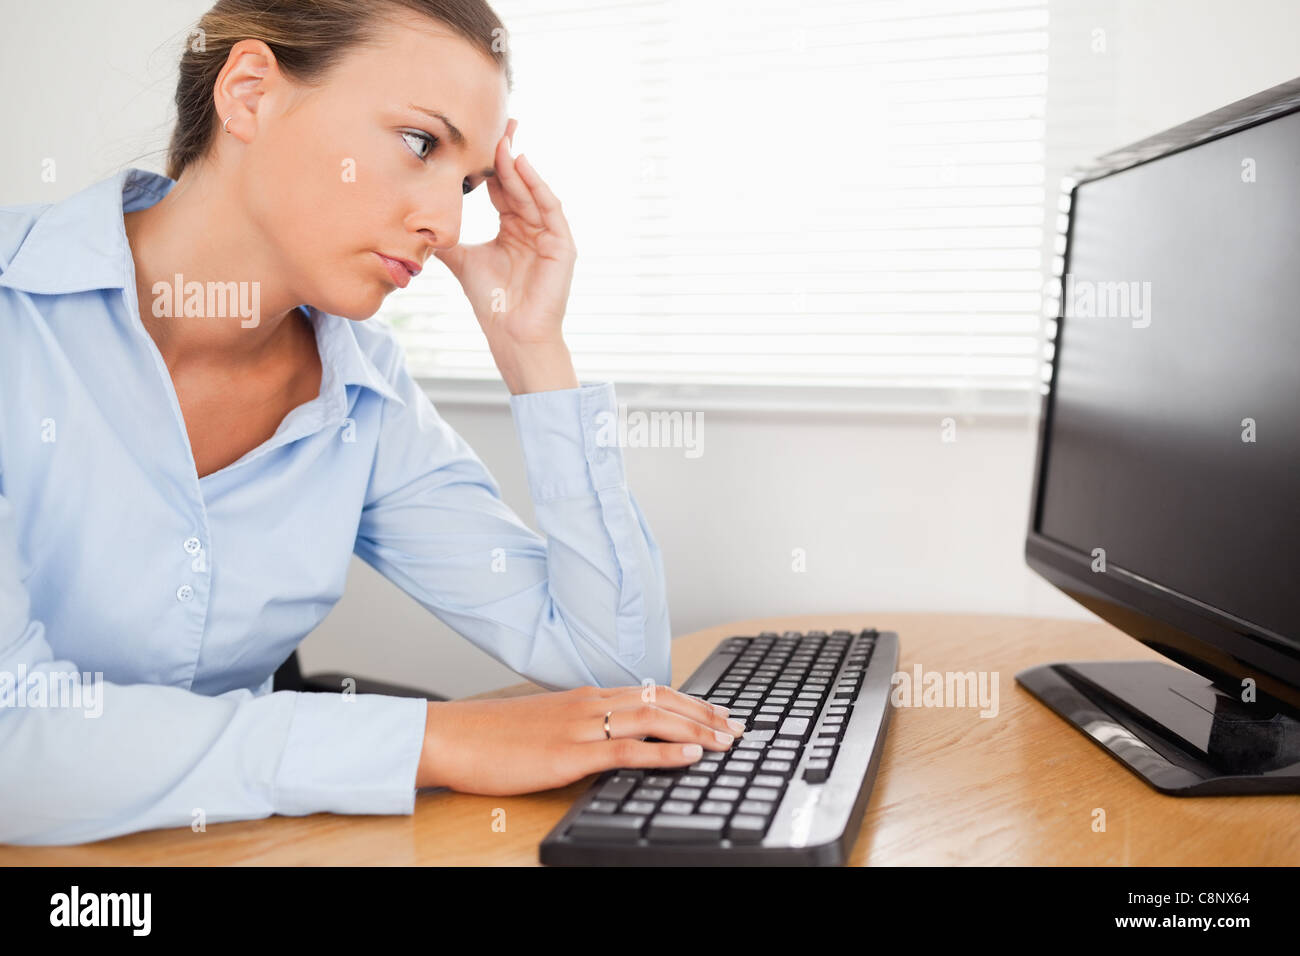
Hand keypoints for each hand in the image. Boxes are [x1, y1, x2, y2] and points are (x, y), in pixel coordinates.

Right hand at [415, 685, 747, 794]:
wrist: (450, 736)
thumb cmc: (490, 735)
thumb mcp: (544, 725)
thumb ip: (577, 728)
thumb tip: (605, 742)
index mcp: (584, 697)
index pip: (650, 692)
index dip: (689, 701)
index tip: (718, 713)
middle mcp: (589, 704)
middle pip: (661, 700)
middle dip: (705, 713)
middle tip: (739, 727)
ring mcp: (581, 727)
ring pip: (653, 719)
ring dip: (697, 728)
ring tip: (728, 739)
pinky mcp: (570, 753)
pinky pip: (627, 750)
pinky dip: (665, 752)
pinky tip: (690, 756)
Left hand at [432, 118, 578, 390]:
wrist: (512, 337)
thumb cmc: (492, 305)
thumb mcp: (463, 262)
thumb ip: (446, 240)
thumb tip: (415, 223)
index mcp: (512, 229)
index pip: (501, 187)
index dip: (490, 162)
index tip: (478, 134)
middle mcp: (532, 228)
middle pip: (519, 182)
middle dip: (508, 153)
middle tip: (498, 121)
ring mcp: (549, 236)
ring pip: (532, 191)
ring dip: (518, 166)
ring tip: (503, 141)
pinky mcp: (563, 246)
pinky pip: (550, 209)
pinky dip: (537, 187)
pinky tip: (521, 166)